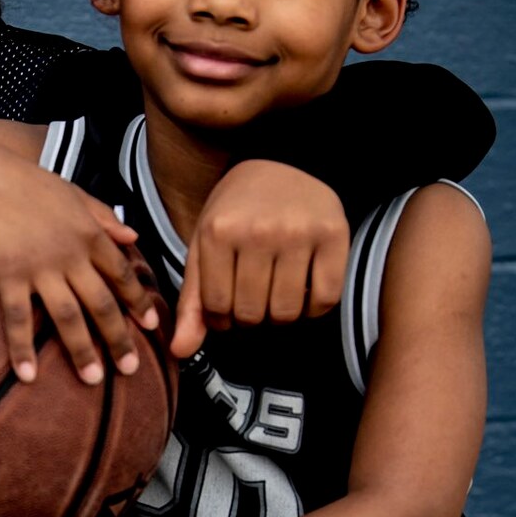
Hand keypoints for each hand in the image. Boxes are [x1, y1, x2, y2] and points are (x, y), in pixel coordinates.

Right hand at [0, 144, 161, 383]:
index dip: (138, 301)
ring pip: (68, 316)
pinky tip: (27, 376)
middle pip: (102, 304)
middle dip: (119, 339)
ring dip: (82, 351)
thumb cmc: (23, 181)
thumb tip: (133, 234)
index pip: (122, 273)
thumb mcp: (71, 191)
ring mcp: (39, 266)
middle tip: (130, 369)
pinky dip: (23, 348)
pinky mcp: (7, 274)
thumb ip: (103, 214)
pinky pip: (18, 318)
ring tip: (92, 381)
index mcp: (88, 232)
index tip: (150, 326)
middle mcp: (70, 253)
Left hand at [171, 161, 348, 358]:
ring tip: (275, 292)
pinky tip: (303, 290)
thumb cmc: (237, 212)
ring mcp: (299, 233)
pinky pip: (325, 300)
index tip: (227, 303)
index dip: (221, 317)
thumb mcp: (204, 247)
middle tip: (253, 296)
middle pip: (251, 314)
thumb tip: (181, 352)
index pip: (217, 308)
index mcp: (219, 232)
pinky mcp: (335, 235)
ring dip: (279, 315)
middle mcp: (259, 231)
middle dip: (249, 316)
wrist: (282, 164)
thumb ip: (192, 302)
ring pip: (286, 312)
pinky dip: (313, 308)